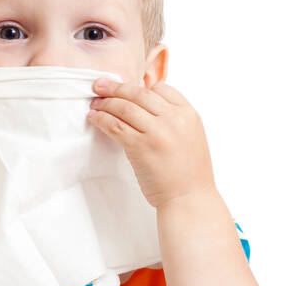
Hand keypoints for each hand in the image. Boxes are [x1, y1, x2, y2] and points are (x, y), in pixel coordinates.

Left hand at [87, 76, 216, 209]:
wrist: (190, 199)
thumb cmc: (190, 175)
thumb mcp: (191, 137)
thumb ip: (174, 121)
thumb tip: (146, 109)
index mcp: (189, 114)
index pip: (162, 88)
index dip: (141, 87)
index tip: (126, 90)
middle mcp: (174, 118)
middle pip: (139, 93)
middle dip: (116, 87)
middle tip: (100, 85)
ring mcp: (157, 131)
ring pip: (125, 107)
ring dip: (105, 103)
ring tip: (95, 105)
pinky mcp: (140, 146)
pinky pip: (115, 125)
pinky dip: (102, 119)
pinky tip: (94, 119)